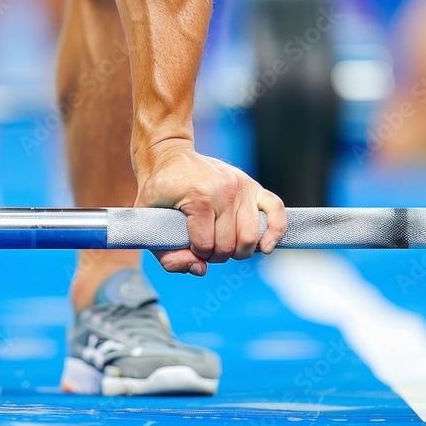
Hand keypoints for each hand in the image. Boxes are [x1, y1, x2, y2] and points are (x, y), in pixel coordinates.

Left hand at [134, 138, 285, 275]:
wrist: (168, 156)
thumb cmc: (158, 191)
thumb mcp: (150, 222)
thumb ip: (168, 256)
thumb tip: (201, 270)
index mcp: (198, 198)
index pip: (205, 245)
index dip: (195, 254)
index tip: (187, 246)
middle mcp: (224, 191)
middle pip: (229, 245)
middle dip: (216, 255)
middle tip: (204, 248)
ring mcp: (241, 186)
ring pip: (251, 237)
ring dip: (238, 251)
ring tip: (223, 246)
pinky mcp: (252, 185)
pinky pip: (275, 210)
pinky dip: (275, 233)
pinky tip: (264, 248)